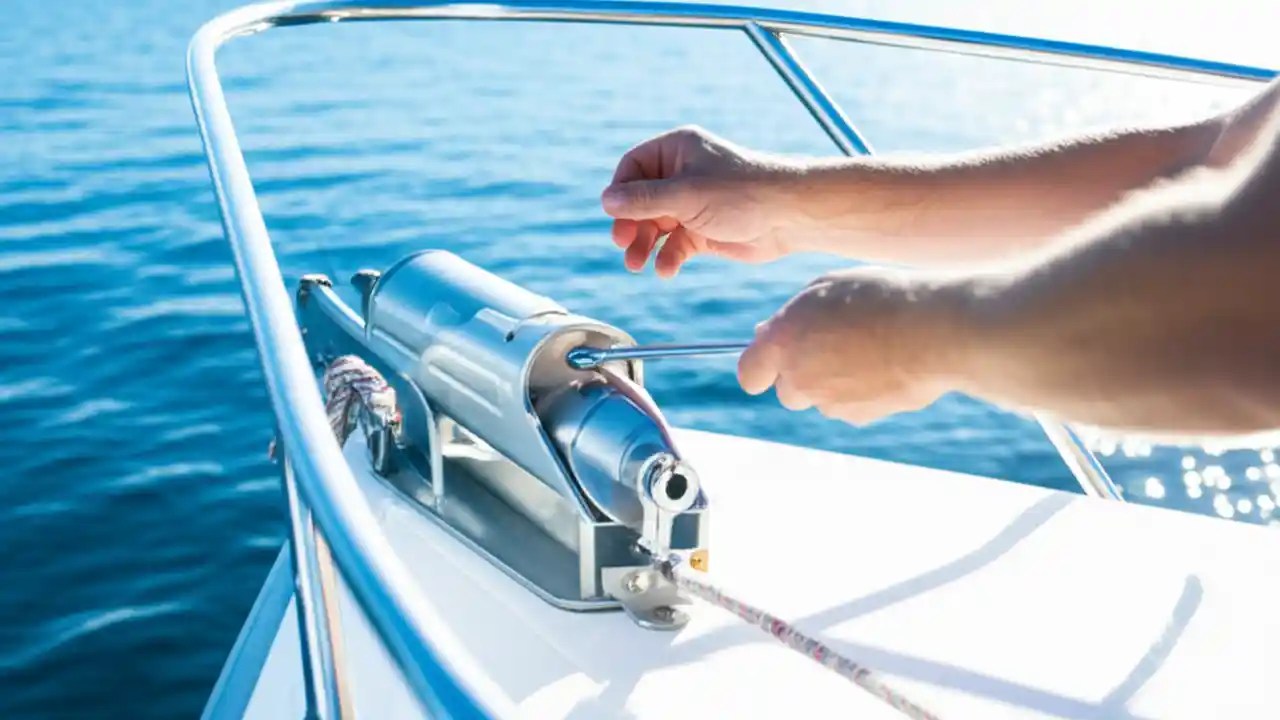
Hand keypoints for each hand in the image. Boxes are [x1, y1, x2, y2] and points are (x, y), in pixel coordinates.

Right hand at [601, 126, 799, 276]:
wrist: (789, 217)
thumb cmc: (742, 193)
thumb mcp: (686, 194)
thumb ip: (644, 199)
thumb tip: (606, 201)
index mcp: (676, 151)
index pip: (632, 169)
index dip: (620, 193)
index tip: (615, 217)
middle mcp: (681, 175)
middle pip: (640, 201)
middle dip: (630, 225)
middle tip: (624, 245)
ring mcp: (692, 204)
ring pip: (654, 226)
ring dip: (644, 245)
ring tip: (637, 264)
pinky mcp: (703, 231)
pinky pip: (674, 245)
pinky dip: (668, 257)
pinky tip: (667, 270)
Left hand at [737, 267, 969, 423]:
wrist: (934, 330)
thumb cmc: (881, 298)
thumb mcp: (827, 288)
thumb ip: (790, 315)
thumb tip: (766, 335)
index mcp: (784, 341)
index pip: (749, 373)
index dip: (761, 367)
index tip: (775, 361)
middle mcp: (799, 377)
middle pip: (787, 390)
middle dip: (802, 374)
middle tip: (835, 345)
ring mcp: (827, 401)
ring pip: (819, 399)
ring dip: (833, 382)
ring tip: (869, 351)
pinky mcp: (857, 417)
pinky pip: (849, 408)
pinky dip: (860, 393)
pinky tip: (885, 367)